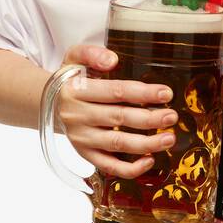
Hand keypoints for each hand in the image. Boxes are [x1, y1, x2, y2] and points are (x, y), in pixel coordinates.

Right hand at [55, 43, 177, 178]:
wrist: (49, 104)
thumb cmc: (70, 80)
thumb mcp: (73, 58)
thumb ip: (91, 54)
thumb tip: (113, 60)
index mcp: (76, 90)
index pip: (115, 91)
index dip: (142, 93)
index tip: (166, 93)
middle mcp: (77, 116)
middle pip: (119, 117)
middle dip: (149, 119)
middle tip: (172, 116)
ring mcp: (81, 138)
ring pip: (116, 143)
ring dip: (145, 144)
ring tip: (168, 139)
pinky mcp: (85, 154)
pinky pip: (108, 166)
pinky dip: (129, 168)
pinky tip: (149, 161)